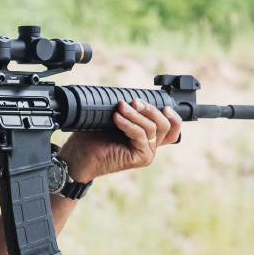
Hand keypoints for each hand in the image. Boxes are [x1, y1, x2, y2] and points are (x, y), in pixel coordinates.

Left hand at [58, 99, 180, 181]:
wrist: (79, 155)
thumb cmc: (93, 137)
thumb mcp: (115, 118)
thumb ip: (130, 111)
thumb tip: (136, 96)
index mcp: (147, 137)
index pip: (172, 128)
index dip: (174, 117)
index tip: (164, 105)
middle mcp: (150, 146)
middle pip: (165, 125)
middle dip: (151, 109)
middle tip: (134, 101)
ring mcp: (147, 153)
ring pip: (152, 128)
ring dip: (136, 114)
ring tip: (121, 107)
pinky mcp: (140, 158)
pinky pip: (140, 135)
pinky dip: (128, 124)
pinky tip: (117, 118)